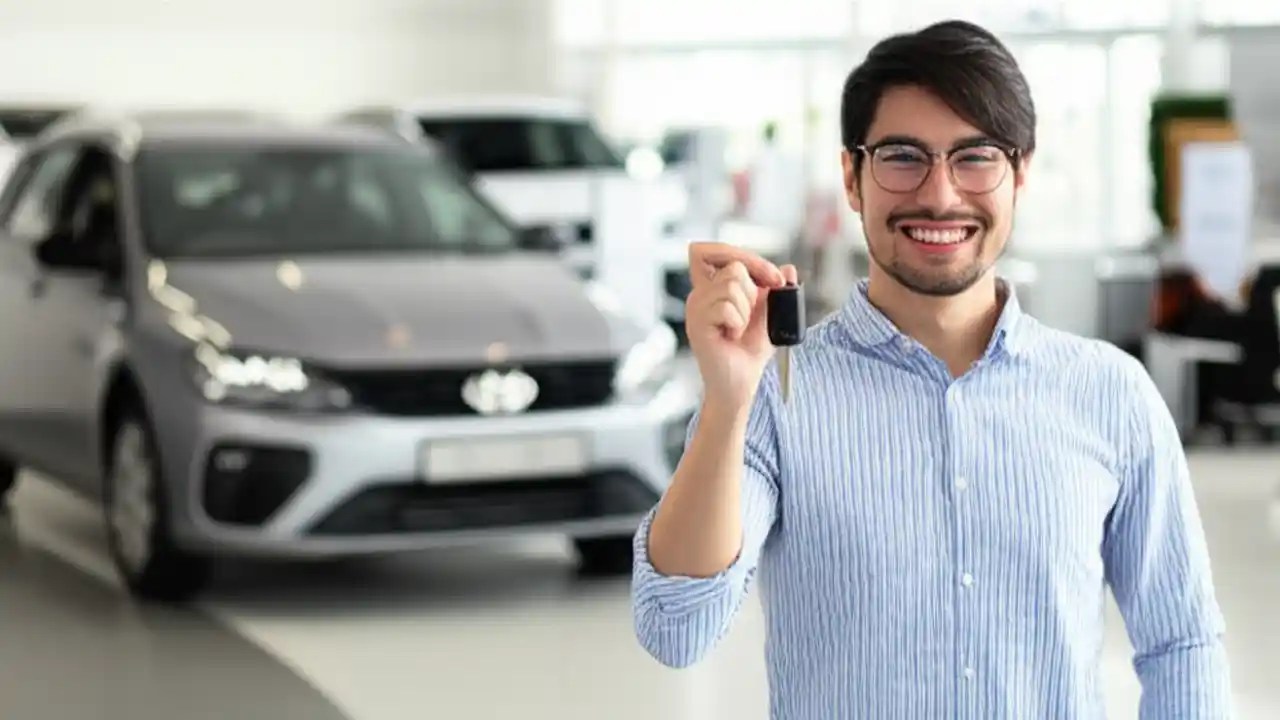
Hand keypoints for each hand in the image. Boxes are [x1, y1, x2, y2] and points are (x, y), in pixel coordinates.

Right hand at [684, 242, 798, 409]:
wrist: (741, 381)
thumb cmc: (750, 349)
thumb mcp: (770, 312)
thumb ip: (776, 288)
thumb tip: (788, 269)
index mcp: (712, 286)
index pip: (712, 250)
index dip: (743, 255)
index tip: (773, 278)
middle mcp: (700, 294)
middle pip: (734, 266)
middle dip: (753, 291)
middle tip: (748, 317)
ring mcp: (696, 308)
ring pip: (732, 285)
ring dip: (746, 311)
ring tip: (738, 329)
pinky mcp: (697, 324)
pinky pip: (726, 308)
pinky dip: (739, 324)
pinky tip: (731, 337)